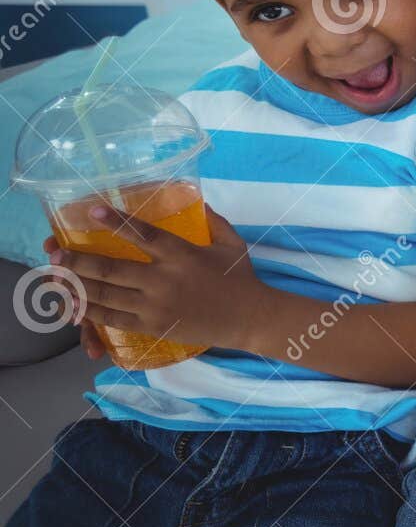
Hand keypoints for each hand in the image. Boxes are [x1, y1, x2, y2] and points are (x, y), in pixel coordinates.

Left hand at [50, 205, 266, 350]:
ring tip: (55, 276)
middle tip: (54, 251)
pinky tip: (74, 304)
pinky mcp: (153, 326)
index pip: (144, 235)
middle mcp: (164, 281)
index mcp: (182, 256)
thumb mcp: (232, 244)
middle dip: (78, 260)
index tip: (93, 211)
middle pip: (111, 270)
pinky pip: (114, 320)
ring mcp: (156, 306)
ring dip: (76, 285)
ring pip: (106, 296)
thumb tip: (198, 199)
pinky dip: (91, 312)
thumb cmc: (241, 279)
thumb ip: (213, 221)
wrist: (250, 319)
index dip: (117, 222)